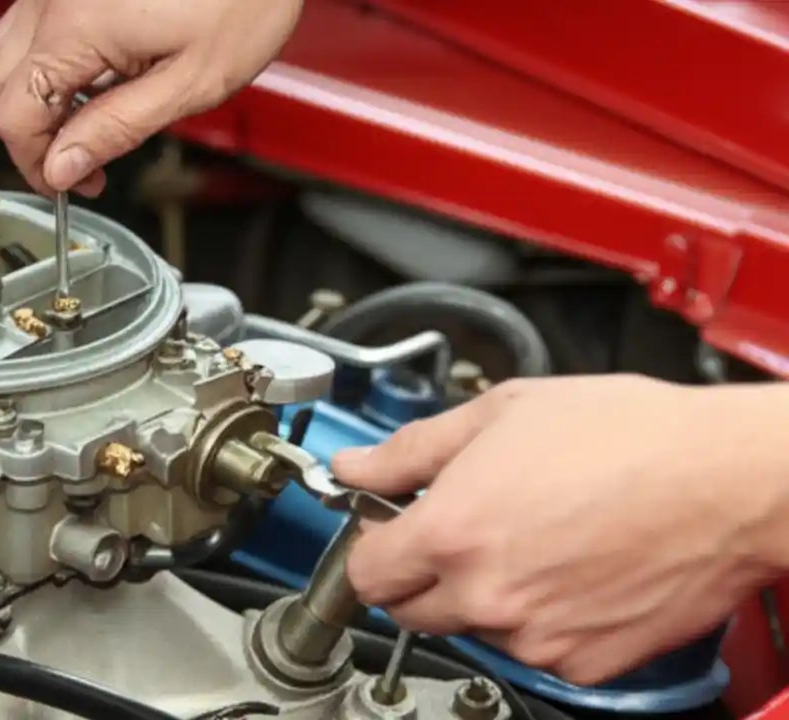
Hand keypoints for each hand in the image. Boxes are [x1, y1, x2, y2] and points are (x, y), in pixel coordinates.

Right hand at [0, 0, 302, 195]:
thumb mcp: (191, 84)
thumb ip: (117, 129)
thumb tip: (63, 168)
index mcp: (77, 29)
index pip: (14, 118)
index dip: (37, 165)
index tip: (73, 184)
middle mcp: (52, 0)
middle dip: (29, 135)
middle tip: (80, 160)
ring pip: (3, 56)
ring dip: (31, 98)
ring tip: (89, 120)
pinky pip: (29, 27)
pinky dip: (44, 64)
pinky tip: (92, 78)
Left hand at [332, 375, 788, 684]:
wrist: (731, 480)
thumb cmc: (631, 436)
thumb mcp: (502, 413)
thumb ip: (411, 449)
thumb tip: (356, 465)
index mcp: (452, 533)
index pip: (364, 574)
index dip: (371, 546)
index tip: (387, 530)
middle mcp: (487, 597)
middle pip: (410, 611)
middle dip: (420, 574)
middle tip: (462, 531)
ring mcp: (536, 638)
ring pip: (473, 630)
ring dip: (483, 596)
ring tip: (534, 538)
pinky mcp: (585, 664)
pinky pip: (534, 650)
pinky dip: (539, 619)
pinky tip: (571, 568)